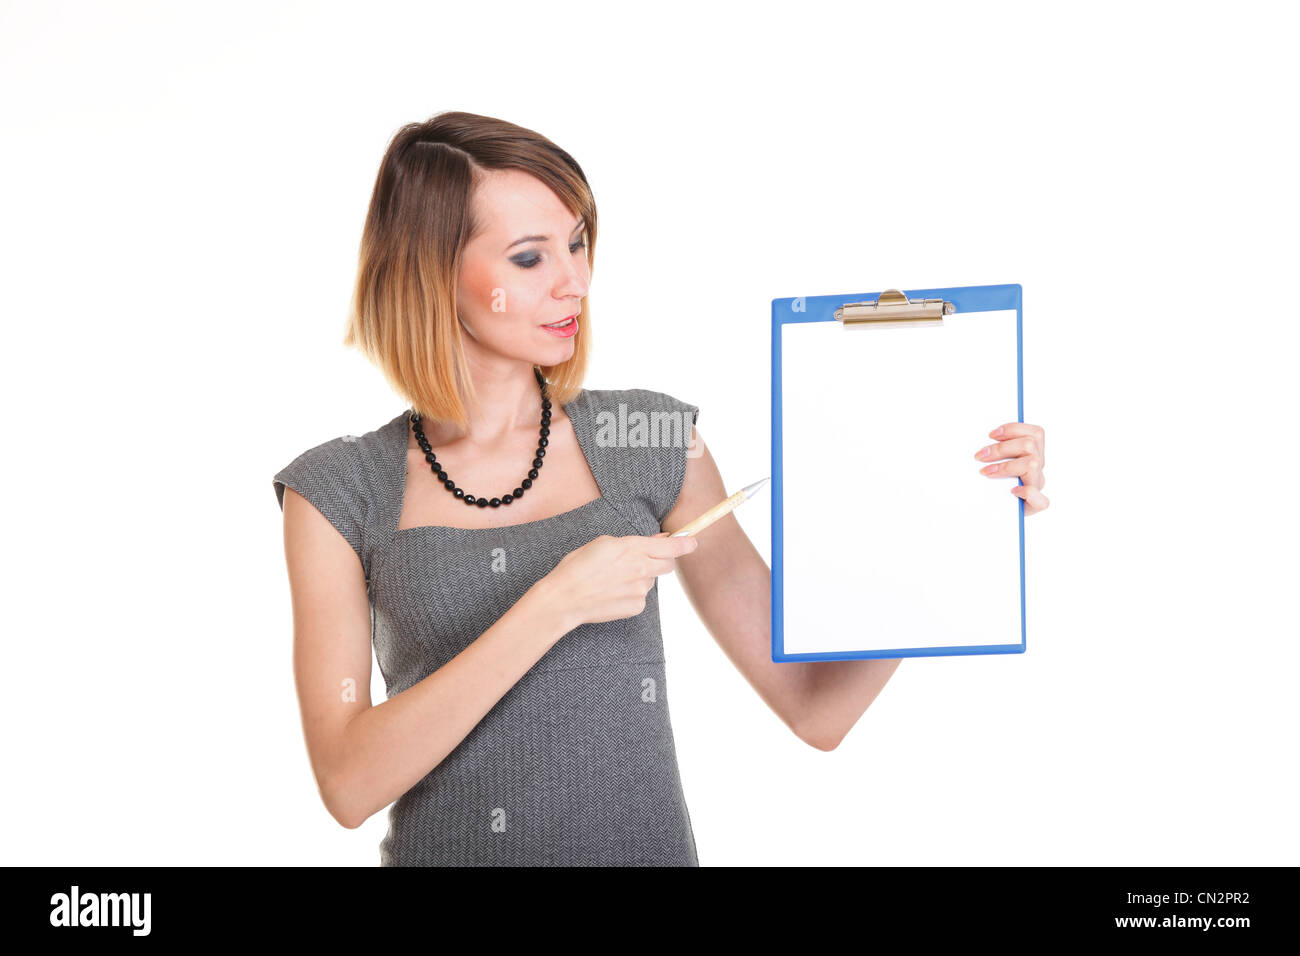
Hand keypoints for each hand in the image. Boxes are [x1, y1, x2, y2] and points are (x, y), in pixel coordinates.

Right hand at [543, 532, 698, 626]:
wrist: (566, 598)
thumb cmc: (579, 566)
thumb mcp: (604, 544)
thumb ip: (634, 542)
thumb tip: (657, 540)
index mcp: (634, 548)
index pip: (672, 546)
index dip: (685, 543)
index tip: (693, 542)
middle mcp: (642, 569)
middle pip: (668, 565)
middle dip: (663, 560)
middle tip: (646, 560)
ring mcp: (641, 590)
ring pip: (651, 580)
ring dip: (641, 577)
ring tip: (614, 579)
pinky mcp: (636, 606)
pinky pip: (641, 596)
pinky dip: (632, 593)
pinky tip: (612, 593)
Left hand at [974, 422, 1048, 514]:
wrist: (993, 510)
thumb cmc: (993, 484)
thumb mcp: (994, 462)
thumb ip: (995, 450)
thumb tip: (984, 443)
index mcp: (1032, 454)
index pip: (1035, 433)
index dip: (1014, 429)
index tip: (991, 434)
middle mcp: (1037, 468)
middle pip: (1030, 445)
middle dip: (1001, 448)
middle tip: (980, 456)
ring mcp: (1037, 485)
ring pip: (1033, 464)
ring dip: (1006, 466)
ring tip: (986, 472)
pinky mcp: (1035, 505)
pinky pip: (1041, 499)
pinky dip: (1027, 493)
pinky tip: (1013, 491)